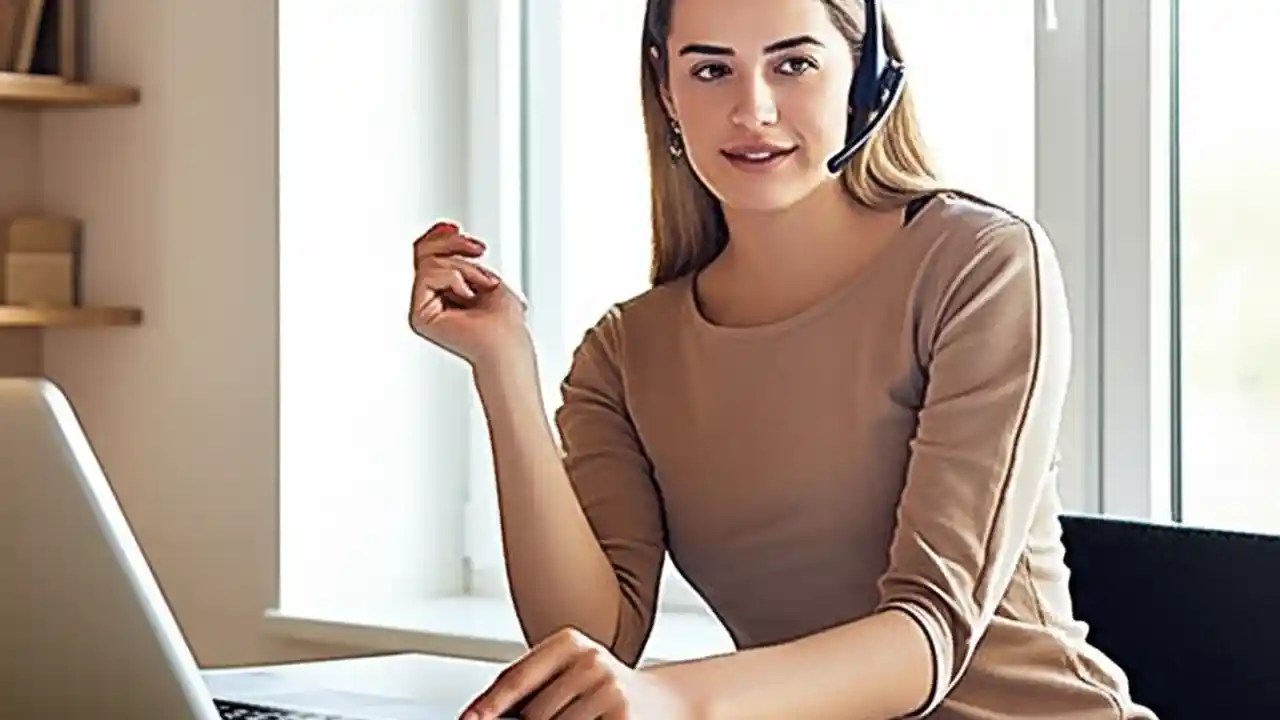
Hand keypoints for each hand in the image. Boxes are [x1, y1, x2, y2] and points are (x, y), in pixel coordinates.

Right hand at [409, 220, 530, 367]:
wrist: (508, 343)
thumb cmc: (505, 319)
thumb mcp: (482, 274)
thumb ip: (457, 257)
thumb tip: (445, 231)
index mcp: (443, 292)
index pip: (427, 255)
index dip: (439, 237)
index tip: (456, 228)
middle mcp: (428, 300)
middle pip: (422, 253)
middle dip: (453, 245)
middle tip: (477, 250)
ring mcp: (422, 308)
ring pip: (428, 262)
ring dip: (465, 268)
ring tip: (482, 285)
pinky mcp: (419, 316)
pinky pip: (428, 275)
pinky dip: (456, 278)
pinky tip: (468, 296)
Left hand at [460, 628, 695, 719]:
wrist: (671, 703)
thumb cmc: (610, 693)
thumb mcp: (572, 676)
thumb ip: (535, 690)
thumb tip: (487, 715)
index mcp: (570, 643)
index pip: (515, 678)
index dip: (488, 705)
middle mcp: (590, 661)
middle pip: (533, 714)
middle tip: (566, 715)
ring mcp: (608, 690)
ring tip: (587, 718)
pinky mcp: (623, 717)